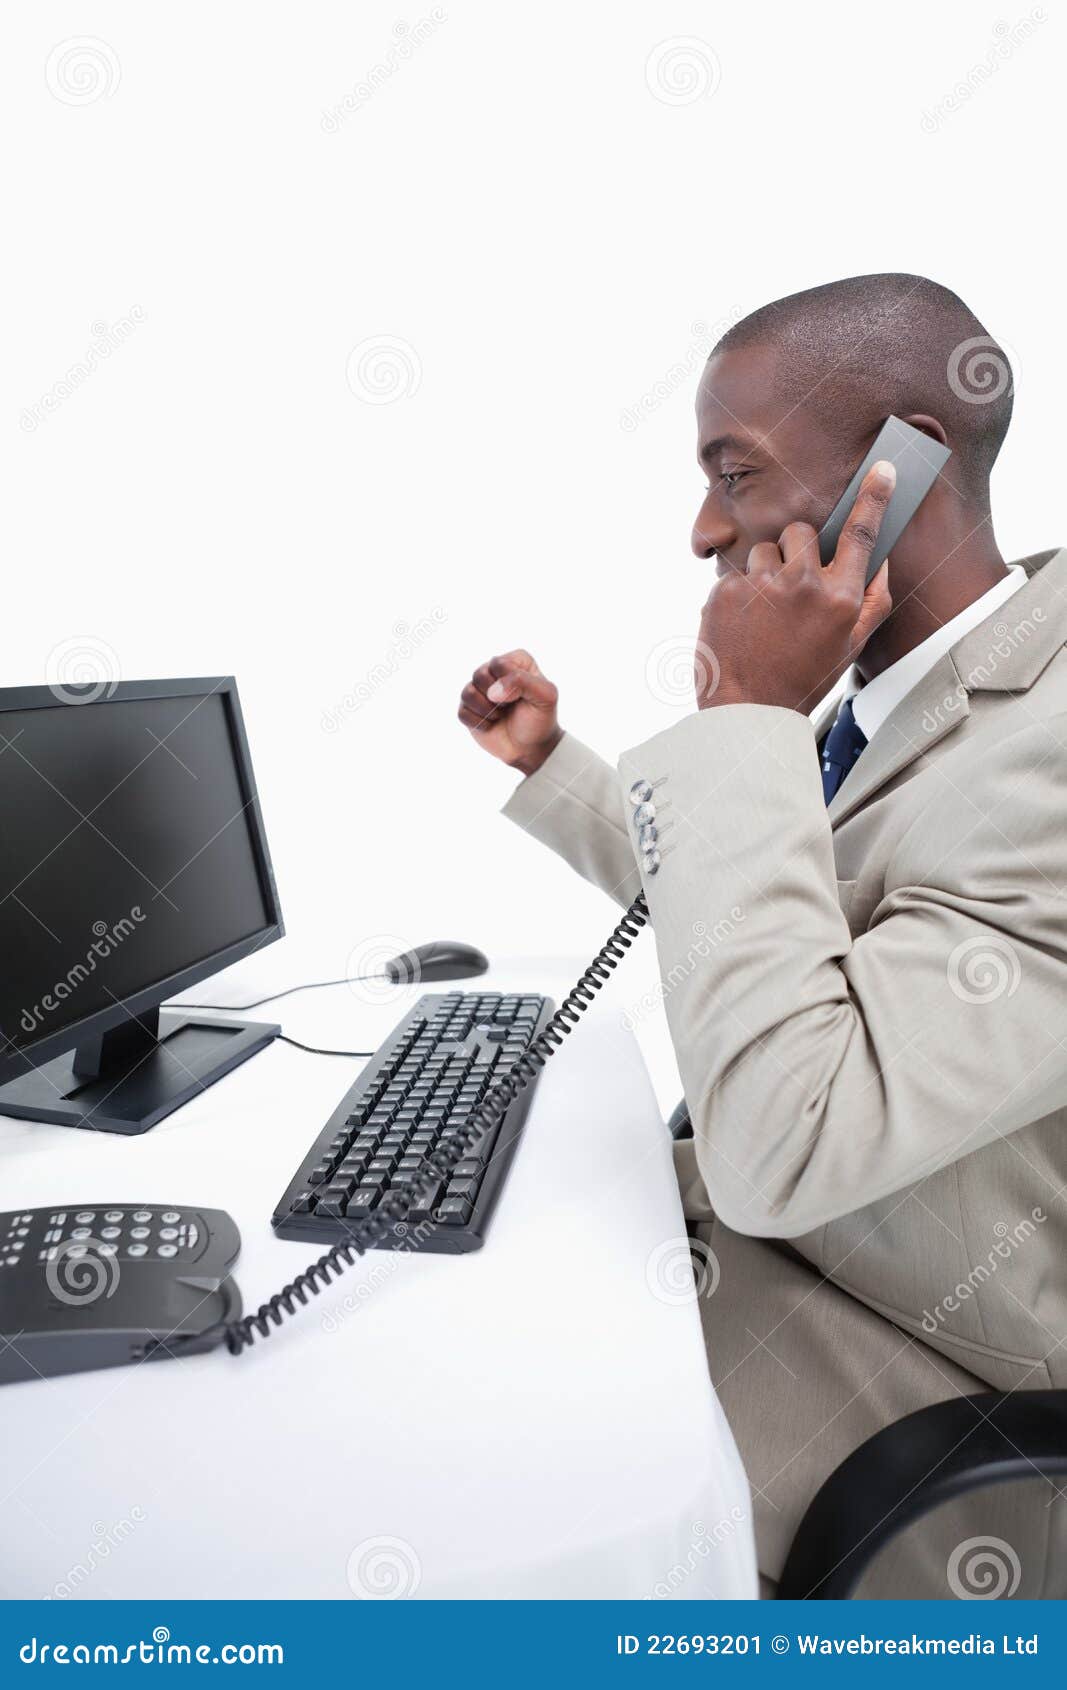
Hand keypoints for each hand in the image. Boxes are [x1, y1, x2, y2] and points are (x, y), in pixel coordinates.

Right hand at [458, 648, 561, 775]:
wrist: (530, 748)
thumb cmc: (539, 719)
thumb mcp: (546, 696)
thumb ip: (524, 682)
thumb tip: (492, 692)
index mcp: (515, 661)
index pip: (498, 664)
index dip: (508, 684)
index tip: (522, 696)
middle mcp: (494, 670)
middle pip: (479, 674)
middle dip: (496, 697)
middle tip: (510, 706)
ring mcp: (479, 689)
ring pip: (468, 692)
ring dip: (487, 711)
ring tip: (501, 715)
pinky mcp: (468, 707)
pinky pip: (462, 712)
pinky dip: (479, 723)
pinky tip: (491, 724)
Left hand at [694, 461, 896, 712]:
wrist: (748, 712)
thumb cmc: (803, 679)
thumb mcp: (850, 647)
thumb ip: (872, 601)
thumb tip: (881, 559)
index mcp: (840, 598)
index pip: (861, 534)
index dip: (873, 498)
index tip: (882, 469)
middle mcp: (802, 585)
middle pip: (801, 532)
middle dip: (797, 550)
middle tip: (792, 589)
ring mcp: (760, 586)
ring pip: (764, 550)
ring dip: (765, 573)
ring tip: (764, 616)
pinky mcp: (724, 591)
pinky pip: (735, 574)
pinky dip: (738, 594)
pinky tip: (742, 626)